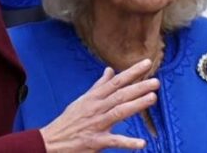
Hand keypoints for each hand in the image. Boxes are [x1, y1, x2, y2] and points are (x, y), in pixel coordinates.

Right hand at [40, 58, 159, 151]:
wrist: (51, 141)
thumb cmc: (69, 121)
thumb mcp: (83, 100)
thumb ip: (99, 86)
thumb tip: (110, 70)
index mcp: (95, 97)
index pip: (116, 81)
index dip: (132, 72)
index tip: (147, 63)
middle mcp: (97, 108)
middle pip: (120, 95)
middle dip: (139, 87)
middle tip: (156, 82)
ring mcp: (97, 124)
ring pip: (119, 112)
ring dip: (136, 105)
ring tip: (152, 98)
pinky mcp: (95, 141)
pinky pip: (114, 141)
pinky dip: (128, 142)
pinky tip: (141, 143)